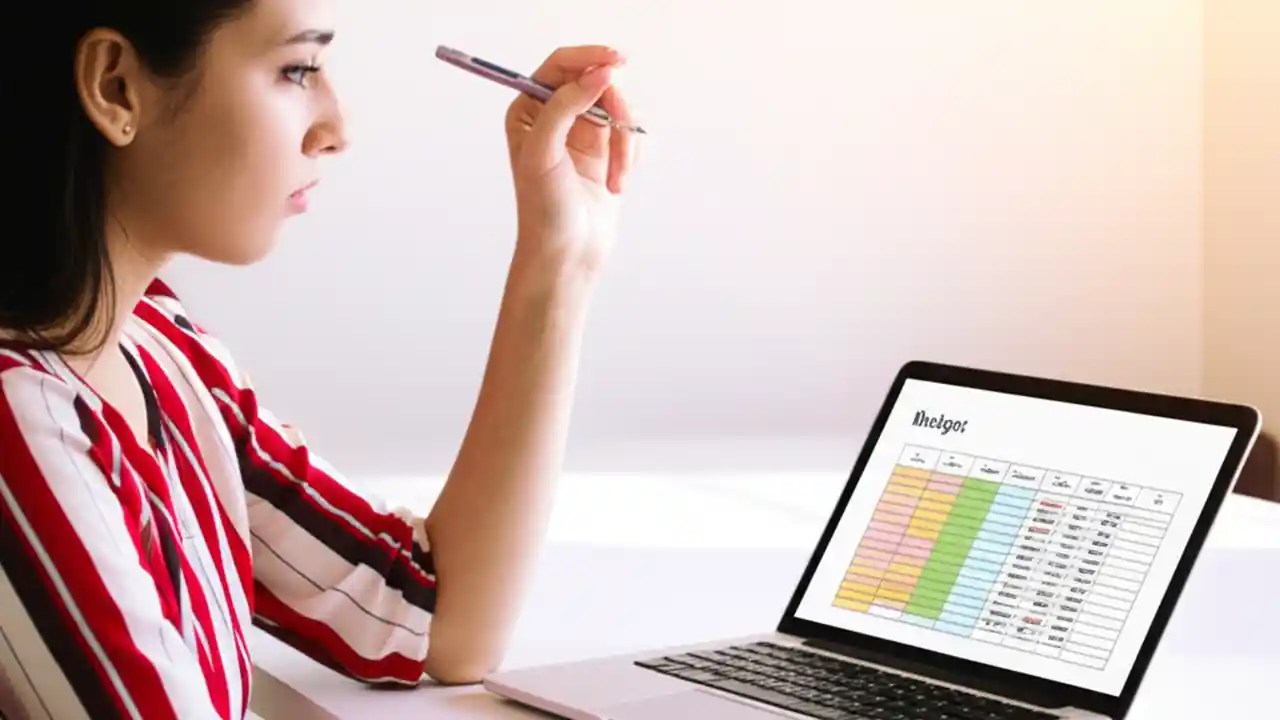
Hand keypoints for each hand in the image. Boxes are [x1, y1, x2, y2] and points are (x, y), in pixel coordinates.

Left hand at [505, 45, 639, 279]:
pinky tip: (619, 182)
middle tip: (619, 134)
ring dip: (625, 144)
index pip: (561, 65)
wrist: (567, 255)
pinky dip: (632, 155)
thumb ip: (566, 106)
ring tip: (617, 180)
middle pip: (598, 84)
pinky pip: (633, 133)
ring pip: (621, 110)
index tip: (616, 61)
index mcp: (529, 110)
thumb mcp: (544, 152)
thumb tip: (600, 74)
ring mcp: (584, 134)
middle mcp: (555, 117)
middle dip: (615, 112)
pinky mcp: (608, 152)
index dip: (589, 58)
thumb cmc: (544, 210)